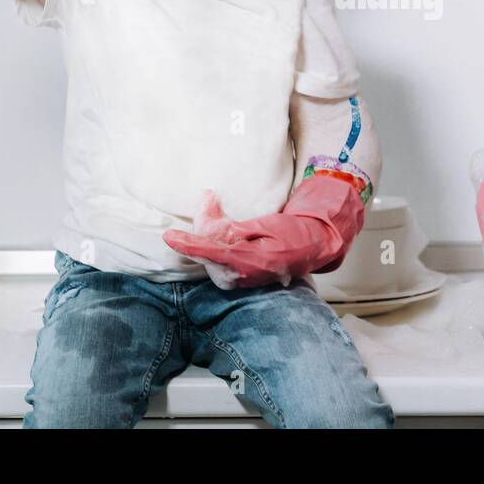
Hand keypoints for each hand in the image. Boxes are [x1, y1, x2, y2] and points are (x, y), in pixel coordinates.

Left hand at [161, 177, 365, 290]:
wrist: (314, 247)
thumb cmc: (294, 233)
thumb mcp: (266, 224)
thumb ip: (237, 229)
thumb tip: (212, 227)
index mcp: (251, 260)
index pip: (211, 252)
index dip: (188, 244)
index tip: (170, 237)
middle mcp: (244, 275)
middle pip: (207, 255)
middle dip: (200, 231)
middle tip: (208, 203)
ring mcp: (243, 280)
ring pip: (211, 260)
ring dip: (207, 239)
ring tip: (214, 212)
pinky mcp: (243, 280)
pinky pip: (219, 265)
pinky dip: (213, 248)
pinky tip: (218, 234)